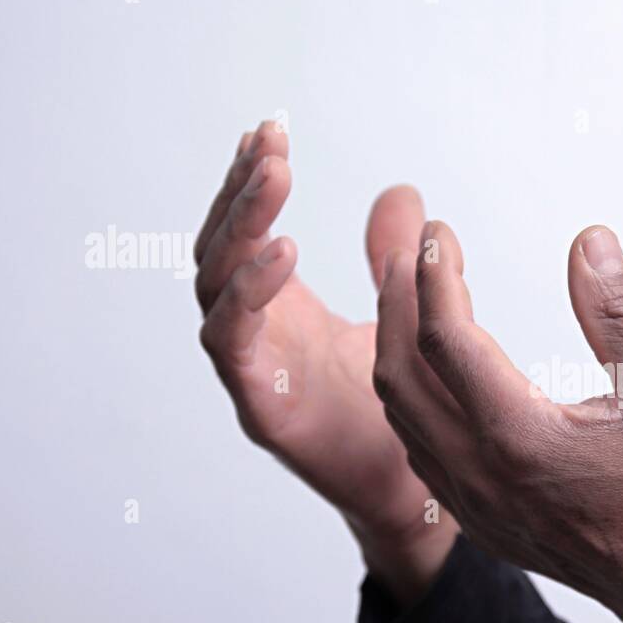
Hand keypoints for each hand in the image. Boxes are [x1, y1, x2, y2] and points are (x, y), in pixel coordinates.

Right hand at [194, 122, 456, 602]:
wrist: (408, 489)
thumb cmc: (394, 409)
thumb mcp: (398, 316)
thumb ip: (391, 260)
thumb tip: (403, 194)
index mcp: (281, 309)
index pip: (243, 233)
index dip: (247, 184)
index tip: (266, 132)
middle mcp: (256, 334)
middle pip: (218, 249)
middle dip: (239, 193)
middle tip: (268, 143)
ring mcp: (251, 371)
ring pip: (214, 288)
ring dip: (240, 227)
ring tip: (274, 178)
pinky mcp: (260, 408)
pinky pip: (234, 343)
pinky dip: (249, 294)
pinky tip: (283, 252)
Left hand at [373, 221, 622, 622]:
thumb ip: (619, 315)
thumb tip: (588, 244)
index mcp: (519, 436)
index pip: (446, 338)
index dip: (434, 275)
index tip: (438, 233)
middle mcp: (480, 471)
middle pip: (401, 372)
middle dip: (396, 301)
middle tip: (408, 252)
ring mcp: (472, 501)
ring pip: (400, 414)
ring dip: (395, 349)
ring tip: (409, 298)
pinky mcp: (476, 518)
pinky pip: (417, 449)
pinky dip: (409, 398)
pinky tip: (429, 371)